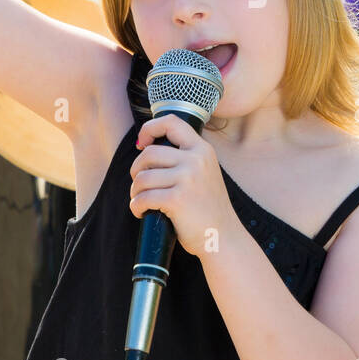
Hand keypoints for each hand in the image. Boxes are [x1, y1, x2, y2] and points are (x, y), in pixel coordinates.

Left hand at [130, 115, 236, 258]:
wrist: (222, 237)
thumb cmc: (208, 208)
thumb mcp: (204, 172)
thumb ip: (185, 158)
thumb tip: (147, 148)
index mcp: (202, 149)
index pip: (171, 122)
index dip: (149, 129)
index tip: (141, 144)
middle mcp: (196, 160)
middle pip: (149, 153)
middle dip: (137, 170)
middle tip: (140, 185)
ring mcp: (187, 178)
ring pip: (143, 177)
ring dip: (136, 191)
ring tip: (142, 200)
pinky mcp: (177, 199)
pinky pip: (143, 197)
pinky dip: (136, 206)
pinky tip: (142, 212)